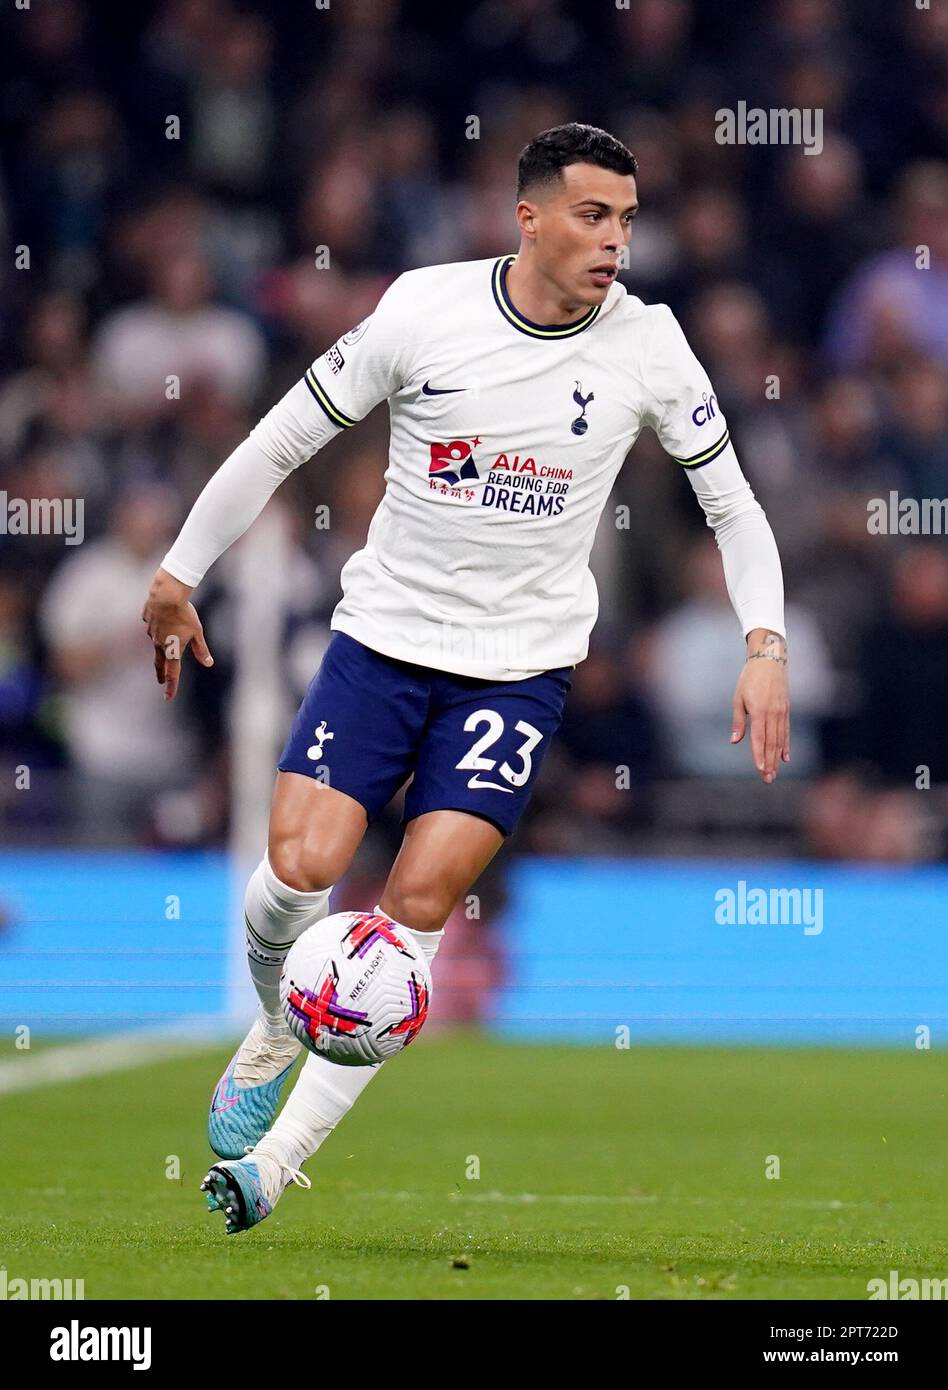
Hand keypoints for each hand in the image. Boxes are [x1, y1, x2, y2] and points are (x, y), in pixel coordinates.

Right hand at [141, 568, 212, 701]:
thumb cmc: (184, 614)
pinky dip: (157, 626)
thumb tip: (208, 663)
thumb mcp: (197, 633)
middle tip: (161, 681)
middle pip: (159, 664)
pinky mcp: (146, 621)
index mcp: (172, 650)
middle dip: (161, 673)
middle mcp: (159, 644)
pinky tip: (161, 618)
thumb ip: (201, 650)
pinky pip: (152, 626)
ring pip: (156, 642)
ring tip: (167, 638)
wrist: (166, 595)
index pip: (173, 674)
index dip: (171, 687)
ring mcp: (150, 633)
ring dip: (161, 644)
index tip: (168, 697)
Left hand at [730, 629, 789, 783]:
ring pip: (779, 740)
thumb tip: (734, 741)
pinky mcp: (786, 710)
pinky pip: (786, 732)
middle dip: (769, 763)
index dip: (759, 755)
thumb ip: (738, 721)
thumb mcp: (738, 698)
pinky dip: (786, 746)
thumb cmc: (749, 679)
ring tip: (774, 773)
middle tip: (767, 779)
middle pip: (771, 743)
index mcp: (759, 711)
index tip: (759, 769)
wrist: (769, 661)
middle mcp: (773, 714)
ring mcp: (782, 713)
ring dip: (776, 758)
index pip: (759, 738)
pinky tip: (785, 758)